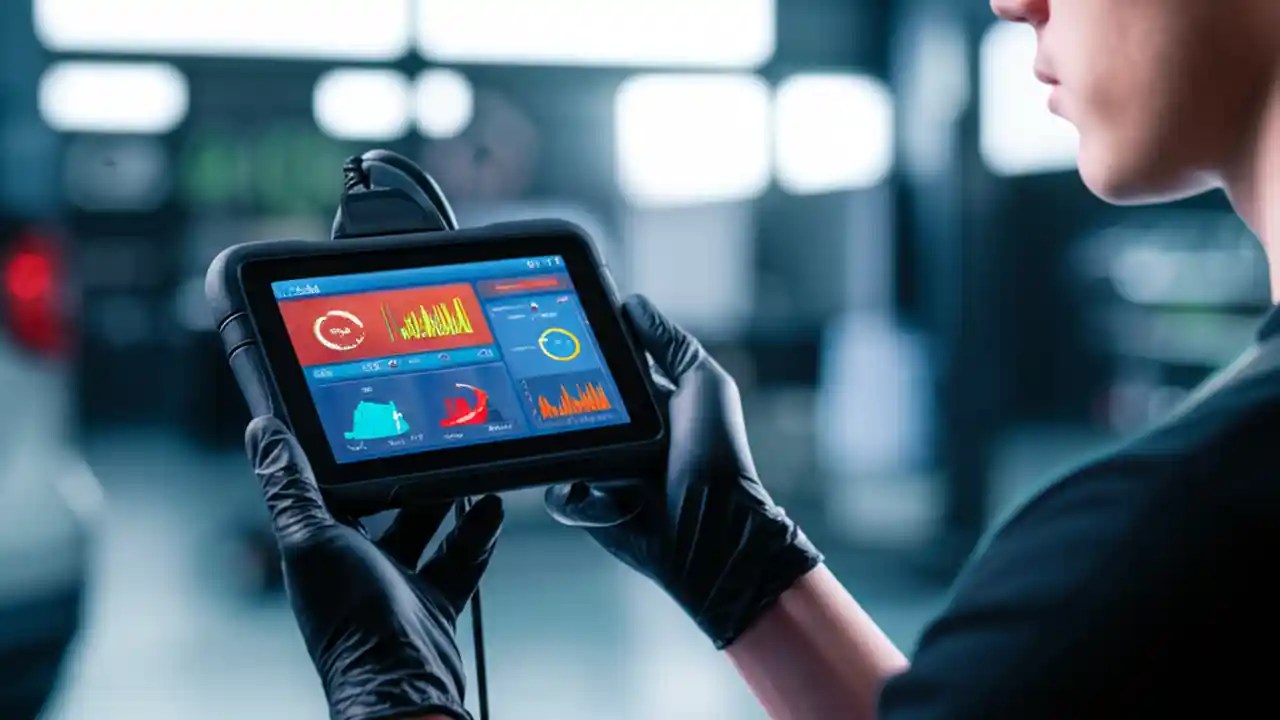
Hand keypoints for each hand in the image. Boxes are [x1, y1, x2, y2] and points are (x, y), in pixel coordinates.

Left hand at [245, 417, 501, 719]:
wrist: (403, 680)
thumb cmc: (349, 619)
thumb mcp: (311, 537)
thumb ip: (290, 486)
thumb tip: (264, 433)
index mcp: (318, 544)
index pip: (328, 486)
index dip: (345, 454)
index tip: (365, 417)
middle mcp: (355, 563)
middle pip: (381, 503)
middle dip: (403, 473)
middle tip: (426, 439)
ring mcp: (397, 583)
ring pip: (423, 526)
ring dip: (445, 497)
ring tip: (463, 466)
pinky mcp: (433, 601)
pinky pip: (458, 558)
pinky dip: (476, 532)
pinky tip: (489, 507)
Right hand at [545, 295, 821, 648]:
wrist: (714, 533)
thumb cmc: (719, 458)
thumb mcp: (703, 386)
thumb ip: (671, 344)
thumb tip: (632, 303)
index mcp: (648, 401)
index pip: (603, 365)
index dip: (583, 350)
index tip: (562, 330)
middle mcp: (621, 433)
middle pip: (570, 402)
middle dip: (559, 399)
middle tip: (552, 394)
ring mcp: (602, 470)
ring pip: (558, 447)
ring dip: (572, 451)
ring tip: (601, 462)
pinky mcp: (589, 506)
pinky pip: (558, 492)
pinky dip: (574, 496)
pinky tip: (597, 493)